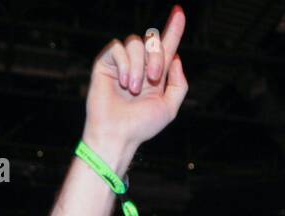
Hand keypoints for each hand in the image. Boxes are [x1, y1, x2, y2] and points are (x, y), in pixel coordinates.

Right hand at [84, 6, 187, 153]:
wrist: (118, 134)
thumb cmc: (141, 126)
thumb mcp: (169, 108)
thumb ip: (179, 84)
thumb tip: (177, 59)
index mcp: (156, 74)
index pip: (167, 46)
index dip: (174, 28)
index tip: (179, 12)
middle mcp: (139, 65)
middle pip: (153, 41)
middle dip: (157, 56)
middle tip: (154, 78)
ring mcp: (122, 63)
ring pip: (135, 42)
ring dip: (139, 65)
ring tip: (134, 88)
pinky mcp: (105, 63)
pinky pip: (117, 48)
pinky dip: (124, 64)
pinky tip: (124, 83)